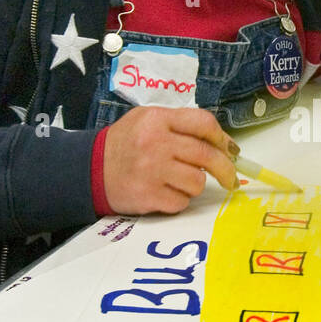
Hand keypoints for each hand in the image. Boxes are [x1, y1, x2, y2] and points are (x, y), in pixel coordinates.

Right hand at [103, 105, 239, 213]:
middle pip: (207, 156)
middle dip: (226, 169)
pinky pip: (182, 202)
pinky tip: (164, 192)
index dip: (222, 138)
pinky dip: (179, 200)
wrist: (90, 169)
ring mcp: (152, 171)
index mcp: (158, 120)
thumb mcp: (147, 120)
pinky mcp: (148, 196)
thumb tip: (222, 144)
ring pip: (198, 182)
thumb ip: (181, 126)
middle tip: (231, 178)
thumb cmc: (125, 143)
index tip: (230, 150)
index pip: (204, 123)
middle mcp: (156, 143)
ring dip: (194, 185)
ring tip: (178, 181)